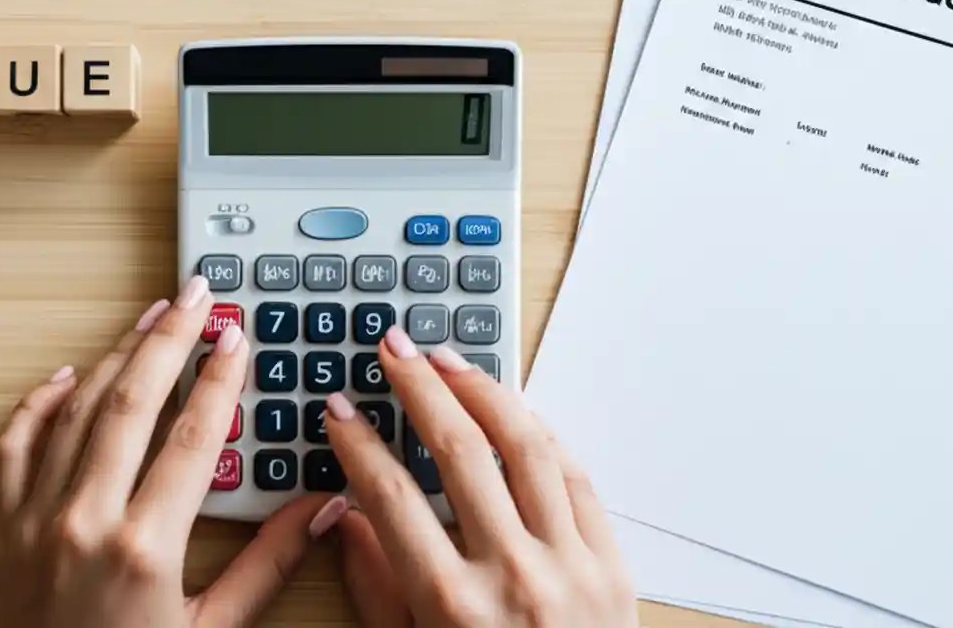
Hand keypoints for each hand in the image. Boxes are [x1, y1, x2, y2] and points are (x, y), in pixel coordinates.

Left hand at [0, 276, 347, 627]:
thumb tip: (321, 510)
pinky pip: (14, 445)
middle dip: (169, 339)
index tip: (237, 338)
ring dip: (115, 356)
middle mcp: (84, 521)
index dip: (220, 379)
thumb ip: (266, 567)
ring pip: (76, 411)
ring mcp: (35, 519)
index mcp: (145, 546)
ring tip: (147, 317)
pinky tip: (68, 375)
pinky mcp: (2, 529)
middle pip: (133, 402)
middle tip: (196, 295)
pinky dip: (40, 403)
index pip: (194, 436)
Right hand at [327, 326, 637, 627]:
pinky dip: (542, 435)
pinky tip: (512, 411)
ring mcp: (570, 566)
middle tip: (393, 350)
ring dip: (483, 391)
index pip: (391, 496)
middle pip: (458, 451)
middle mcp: (513, 576)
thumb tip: (347, 515)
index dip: (358, 443)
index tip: (341, 412)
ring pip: (526, 447)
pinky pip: (576, 477)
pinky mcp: (612, 564)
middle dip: (418, 388)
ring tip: (449, 360)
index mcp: (452, 606)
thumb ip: (376, 587)